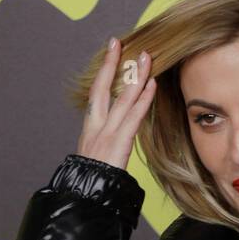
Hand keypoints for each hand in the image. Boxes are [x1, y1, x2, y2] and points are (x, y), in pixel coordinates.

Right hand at [76, 38, 155, 170]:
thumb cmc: (93, 183)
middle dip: (112, 63)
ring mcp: (107, 133)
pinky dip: (143, 99)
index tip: (111, 53)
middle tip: (120, 42)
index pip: (96, 94)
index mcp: (90, 129)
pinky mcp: (118, 143)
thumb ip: (103, 145)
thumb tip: (110, 142)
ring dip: (135, 76)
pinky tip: (152, 84)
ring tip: (146, 57)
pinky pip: (134, 117)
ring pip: (122, 98)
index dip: (104, 72)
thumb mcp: (95, 160)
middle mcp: (96, 127)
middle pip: (103, 87)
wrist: (86, 197)